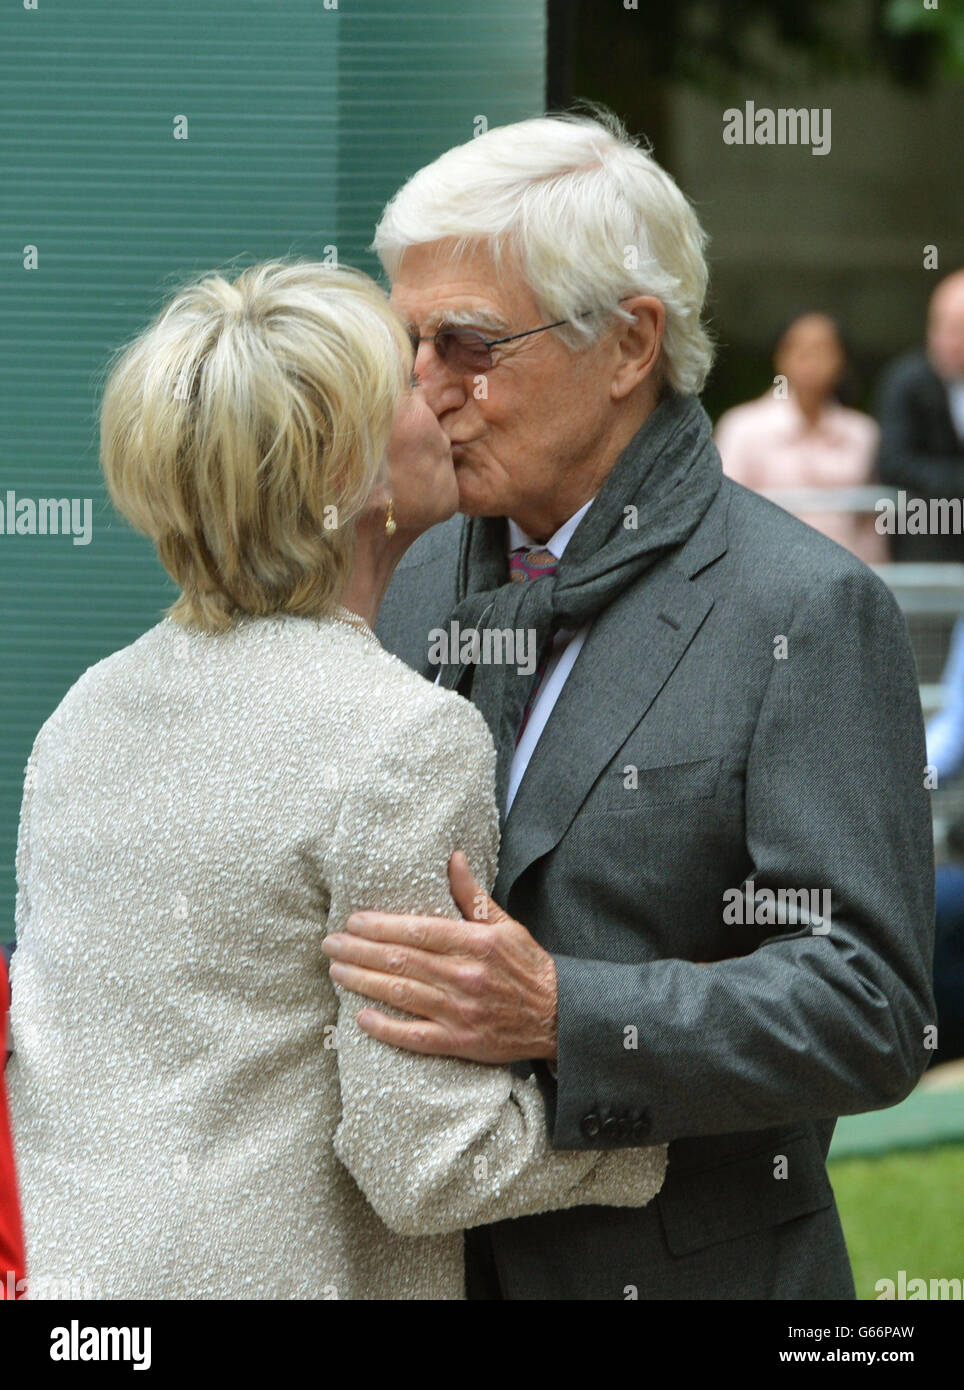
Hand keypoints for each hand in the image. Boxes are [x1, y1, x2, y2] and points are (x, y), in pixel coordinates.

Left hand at [322, 850, 558, 1063]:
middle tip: (330, 944)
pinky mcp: (461, 1042)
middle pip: (402, 961)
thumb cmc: (528, 967)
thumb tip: (453, 857)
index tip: (353, 921)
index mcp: (477, 944)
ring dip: (364, 982)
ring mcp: (462, 1012)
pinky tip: (361, 1017)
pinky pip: (416, 1037)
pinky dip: (387, 1028)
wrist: (558, 1017)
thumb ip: (472, 894)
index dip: (381, 926)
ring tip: (336, 971)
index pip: (419, 931)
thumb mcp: (505, 924)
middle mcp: (466, 977)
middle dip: (360, 952)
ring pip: (402, 994)